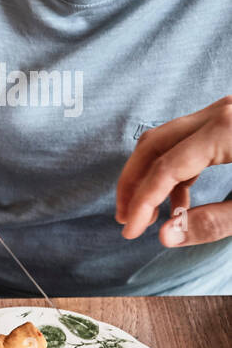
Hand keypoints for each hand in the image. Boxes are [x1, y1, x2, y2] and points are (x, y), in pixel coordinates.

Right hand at [116, 98, 231, 246]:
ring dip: (149, 175)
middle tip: (125, 218)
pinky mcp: (228, 119)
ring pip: (166, 140)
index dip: (142, 203)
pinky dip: (173, 168)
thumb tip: (165, 236)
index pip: (166, 168)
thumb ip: (216, 222)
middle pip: (154, 144)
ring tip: (146, 214)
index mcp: (227, 129)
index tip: (130, 232)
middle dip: (133, 183)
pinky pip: (187, 141)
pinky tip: (176, 199)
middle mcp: (220, 112)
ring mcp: (224, 112)